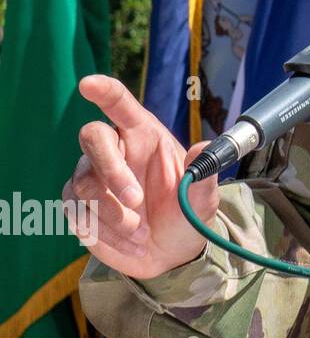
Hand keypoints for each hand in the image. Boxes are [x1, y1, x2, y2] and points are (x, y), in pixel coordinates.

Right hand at [61, 75, 220, 279]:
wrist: (170, 253)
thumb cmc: (186, 215)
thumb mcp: (202, 199)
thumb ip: (203, 173)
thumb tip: (204, 147)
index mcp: (144, 136)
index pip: (120, 104)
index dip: (104, 91)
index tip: (88, 84)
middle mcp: (116, 150)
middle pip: (92, 137)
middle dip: (112, 169)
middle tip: (136, 200)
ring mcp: (93, 176)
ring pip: (85, 181)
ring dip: (112, 212)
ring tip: (141, 232)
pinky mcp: (79, 204)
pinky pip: (78, 210)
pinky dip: (103, 230)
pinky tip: (129, 241)